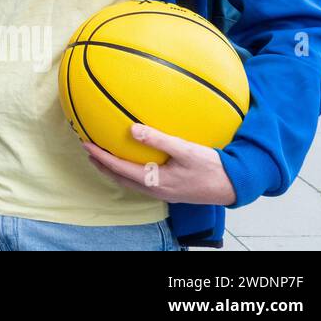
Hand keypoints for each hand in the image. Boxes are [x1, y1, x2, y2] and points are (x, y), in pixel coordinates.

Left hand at [81, 124, 237, 205]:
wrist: (234, 186)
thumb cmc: (212, 168)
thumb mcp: (185, 150)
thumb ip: (158, 139)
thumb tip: (132, 129)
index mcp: (155, 181)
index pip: (119, 169)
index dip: (100, 157)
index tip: (86, 145)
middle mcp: (155, 190)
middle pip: (120, 178)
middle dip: (102, 165)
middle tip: (88, 150)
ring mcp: (163, 192)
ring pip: (130, 181)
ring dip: (114, 169)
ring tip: (103, 156)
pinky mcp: (170, 190)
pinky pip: (141, 180)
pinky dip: (129, 170)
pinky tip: (132, 159)